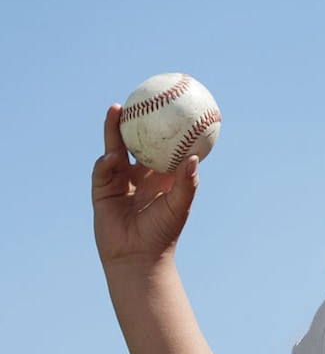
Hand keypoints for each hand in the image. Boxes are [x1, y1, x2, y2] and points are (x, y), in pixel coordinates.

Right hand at [92, 104, 198, 267]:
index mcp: (160, 177)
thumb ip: (187, 183)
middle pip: (135, 141)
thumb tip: (193, 158)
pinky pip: (103, 170)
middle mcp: (139, 175)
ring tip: (116, 109)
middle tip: (138, 98)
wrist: (138, 256)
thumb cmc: (163, 232)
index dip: (165, 127)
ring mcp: (119, 180)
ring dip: (114, 129)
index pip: (162, 146)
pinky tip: (112, 156)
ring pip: (115, 148)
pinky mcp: (102, 190)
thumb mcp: (179, 206)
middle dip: (135, 119)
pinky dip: (107, 162)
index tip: (169, 105)